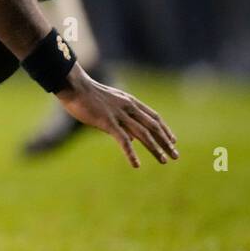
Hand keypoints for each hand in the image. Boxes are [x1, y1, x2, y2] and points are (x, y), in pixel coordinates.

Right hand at [57, 67, 178, 167]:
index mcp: (130, 101)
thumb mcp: (109, 103)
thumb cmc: (87, 94)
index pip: (154, 117)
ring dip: (155, 149)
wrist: (73, 85)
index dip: (165, 130)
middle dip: (166, 142)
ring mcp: (119, 114)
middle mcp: (129, 107)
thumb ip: (122, 118)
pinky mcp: (107, 122)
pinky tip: (136, 165)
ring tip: (164, 161)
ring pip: (144, 134)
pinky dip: (131, 153)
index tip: (173, 141)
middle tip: (175, 155)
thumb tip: (132, 138)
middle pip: (153, 127)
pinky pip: (123, 140)